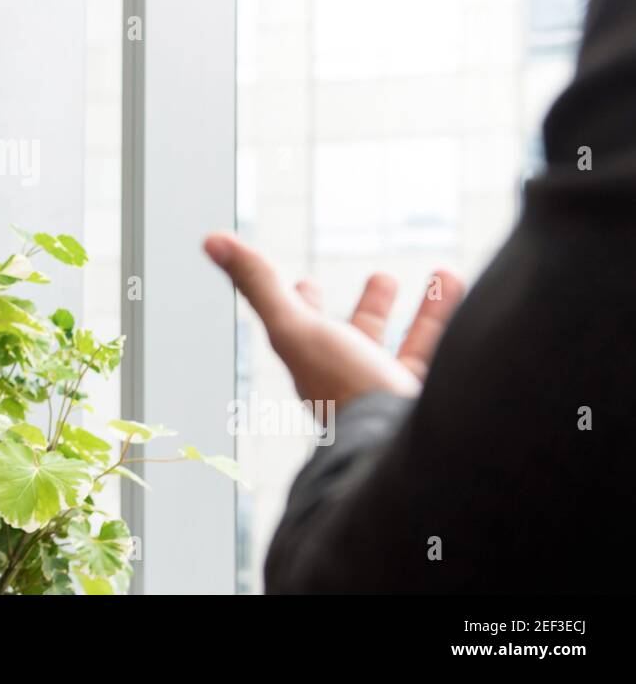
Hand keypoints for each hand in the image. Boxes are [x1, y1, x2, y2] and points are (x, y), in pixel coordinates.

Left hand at [202, 232, 465, 407]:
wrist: (402, 447)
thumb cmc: (345, 389)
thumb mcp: (295, 327)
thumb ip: (259, 285)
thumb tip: (211, 239)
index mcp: (317, 365)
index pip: (305, 329)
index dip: (302, 303)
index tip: (305, 285)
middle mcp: (355, 381)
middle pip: (362, 337)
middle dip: (372, 307)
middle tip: (382, 278)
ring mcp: (397, 395)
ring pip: (414, 345)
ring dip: (428, 309)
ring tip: (444, 272)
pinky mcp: (437, 399)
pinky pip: (452, 356)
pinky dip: (461, 323)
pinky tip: (475, 297)